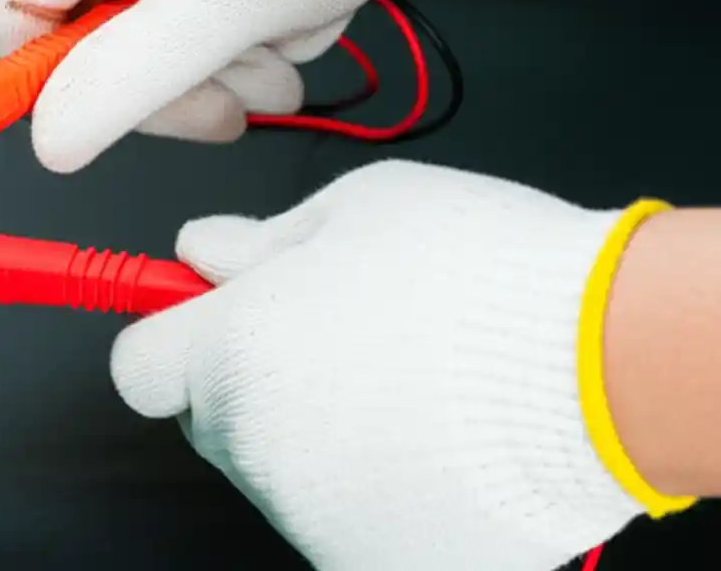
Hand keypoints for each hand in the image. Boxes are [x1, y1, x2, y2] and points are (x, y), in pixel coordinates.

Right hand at [0, 0, 501, 172]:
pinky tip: (301, 4)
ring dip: (227, 47)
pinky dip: (251, 5)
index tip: (109, 108)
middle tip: (236, 101)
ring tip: (292, 40)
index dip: (43, 67)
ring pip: (168, 5)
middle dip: (173, 74)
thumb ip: (132, 80)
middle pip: (100, 14)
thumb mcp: (230, 11)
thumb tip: (52, 136)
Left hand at [110, 160, 644, 570]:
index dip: (169, 339)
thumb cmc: (484, 274)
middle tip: (333, 343)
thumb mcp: (359, 209)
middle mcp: (252, 440)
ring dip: (313, 436)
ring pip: (276, 472)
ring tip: (404, 388)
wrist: (603, 363)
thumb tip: (202, 250)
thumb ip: (260, 240)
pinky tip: (426, 445)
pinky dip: (366, 491)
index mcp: (232, 348)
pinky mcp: (367, 561)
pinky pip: (339, 520)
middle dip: (248, 382)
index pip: (139, 367)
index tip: (199, 325)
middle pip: (209, 420)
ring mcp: (308, 514)